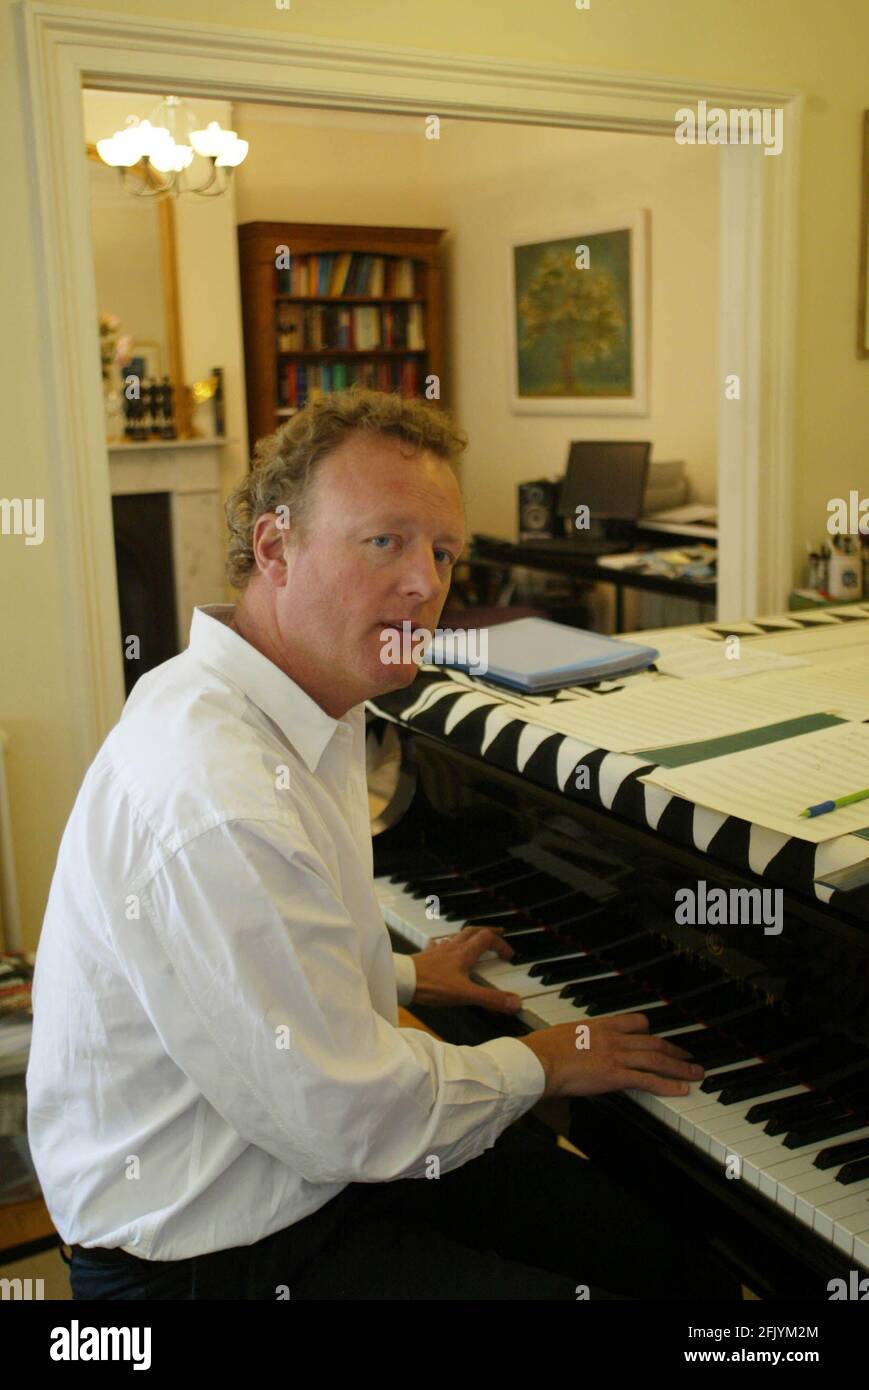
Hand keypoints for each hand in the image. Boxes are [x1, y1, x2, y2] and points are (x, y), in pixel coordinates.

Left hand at [409, 926, 522, 1013]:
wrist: (400, 980)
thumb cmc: (430, 985)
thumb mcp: (465, 995)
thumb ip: (490, 999)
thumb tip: (515, 1002)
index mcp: (464, 953)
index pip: (488, 938)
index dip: (501, 944)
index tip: (508, 956)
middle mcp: (452, 947)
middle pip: (473, 931)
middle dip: (488, 932)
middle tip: (497, 935)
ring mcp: (438, 950)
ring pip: (457, 935)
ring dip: (469, 936)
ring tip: (474, 940)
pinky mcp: (425, 956)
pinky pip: (437, 944)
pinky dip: (445, 944)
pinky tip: (442, 947)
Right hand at [518, 1012, 703, 1099]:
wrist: (538, 1061)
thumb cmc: (543, 1051)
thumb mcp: (563, 1036)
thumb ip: (579, 1040)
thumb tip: (578, 1047)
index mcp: (600, 1026)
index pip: (635, 1022)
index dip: (651, 1030)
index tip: (659, 1036)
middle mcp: (613, 1038)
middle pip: (653, 1042)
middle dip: (674, 1050)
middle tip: (688, 1056)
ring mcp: (616, 1056)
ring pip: (657, 1059)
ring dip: (680, 1067)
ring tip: (695, 1073)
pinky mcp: (615, 1076)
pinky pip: (648, 1080)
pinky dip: (667, 1085)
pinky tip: (680, 1090)